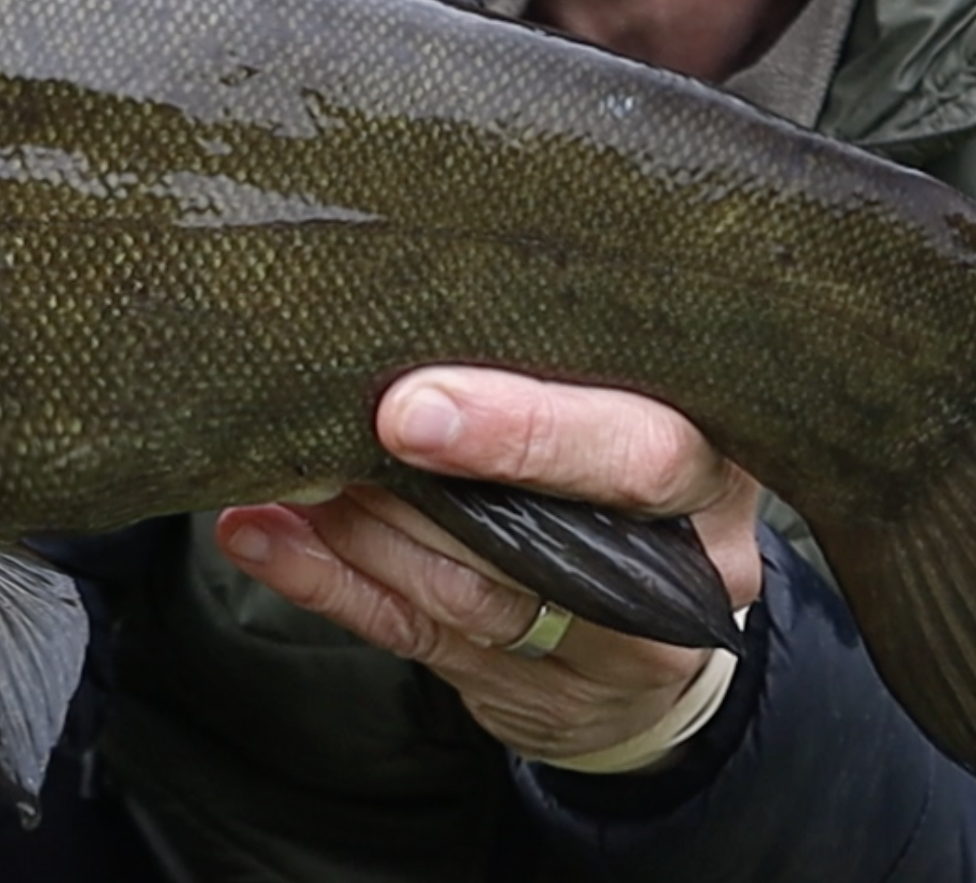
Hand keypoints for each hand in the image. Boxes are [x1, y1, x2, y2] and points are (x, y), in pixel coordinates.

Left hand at [216, 368, 761, 766]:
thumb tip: (410, 287)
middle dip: (411, 491)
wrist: (660, 638)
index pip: (633, 453)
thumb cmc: (637, 473)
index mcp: (713, 470)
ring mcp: (601, 646)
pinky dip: (322, 581)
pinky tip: (261, 537)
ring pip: (460, 592)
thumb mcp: (647, 404)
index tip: (409, 410)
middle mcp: (675, 569)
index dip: (521, 433)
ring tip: (285, 468)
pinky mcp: (525, 687)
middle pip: (531, 539)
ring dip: (356, 528)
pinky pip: (408, 634)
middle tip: (326, 436)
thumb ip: (566, 363)